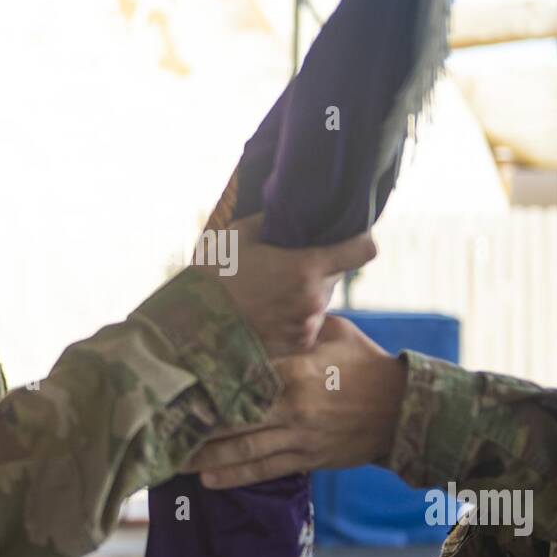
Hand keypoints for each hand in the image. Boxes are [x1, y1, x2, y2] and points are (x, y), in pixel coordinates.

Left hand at [186, 315, 405, 487]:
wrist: (402, 409)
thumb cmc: (363, 363)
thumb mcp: (335, 332)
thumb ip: (299, 324)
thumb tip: (269, 298)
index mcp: (297, 370)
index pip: (244, 376)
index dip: (209, 381)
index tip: (177, 381)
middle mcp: (293, 406)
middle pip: (235, 417)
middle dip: (198, 424)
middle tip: (162, 425)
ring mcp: (299, 437)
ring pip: (245, 449)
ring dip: (208, 457)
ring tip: (173, 458)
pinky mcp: (306, 459)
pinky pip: (265, 469)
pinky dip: (235, 475)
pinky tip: (207, 480)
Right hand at [209, 215, 376, 355]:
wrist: (192, 327)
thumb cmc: (213, 276)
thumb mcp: (239, 235)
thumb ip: (272, 221)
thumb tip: (287, 211)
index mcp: (306, 268)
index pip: (364, 251)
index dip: (359, 240)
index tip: (346, 237)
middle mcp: (314, 299)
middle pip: (336, 275)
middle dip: (320, 267)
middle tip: (288, 263)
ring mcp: (307, 325)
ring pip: (320, 300)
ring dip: (306, 293)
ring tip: (271, 291)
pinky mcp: (297, 345)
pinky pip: (307, 323)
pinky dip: (294, 316)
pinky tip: (267, 312)